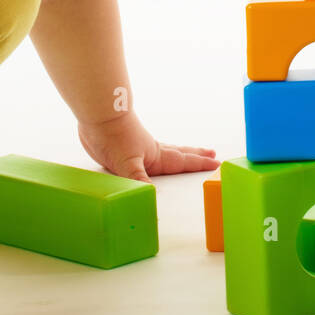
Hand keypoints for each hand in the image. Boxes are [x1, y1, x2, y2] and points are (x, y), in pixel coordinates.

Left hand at [78, 112, 217, 184]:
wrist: (98, 114)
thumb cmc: (114, 135)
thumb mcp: (127, 163)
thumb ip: (139, 181)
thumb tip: (152, 200)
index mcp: (156, 156)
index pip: (183, 162)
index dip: (199, 164)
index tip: (216, 164)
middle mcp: (151, 152)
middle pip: (179, 154)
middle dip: (195, 156)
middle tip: (211, 154)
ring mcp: (138, 149)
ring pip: (164, 151)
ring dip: (178, 153)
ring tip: (187, 152)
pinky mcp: (124, 148)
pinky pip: (145, 154)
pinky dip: (154, 156)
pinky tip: (148, 156)